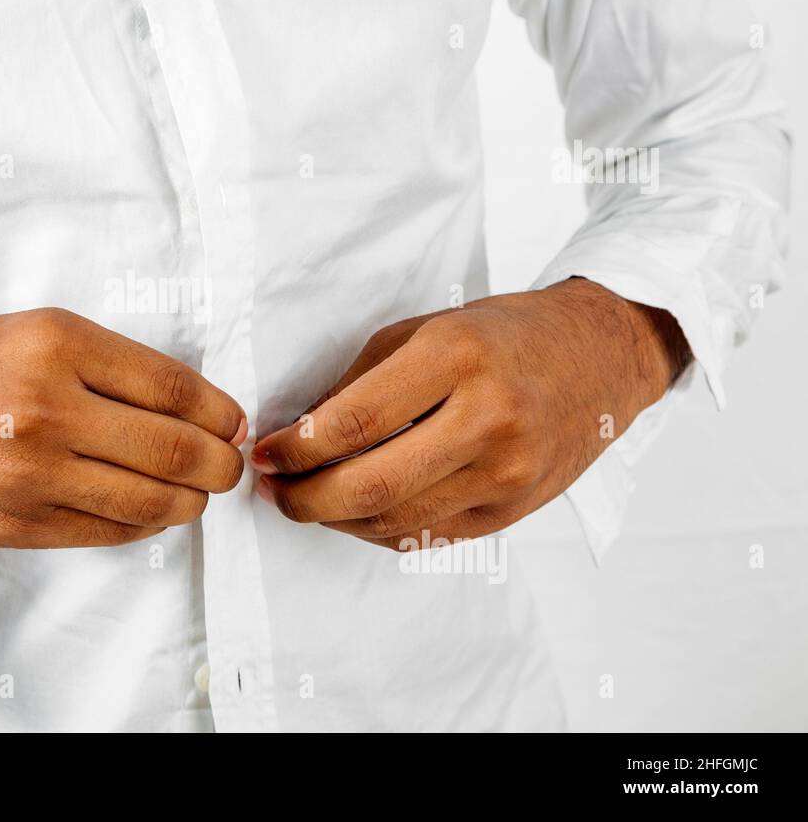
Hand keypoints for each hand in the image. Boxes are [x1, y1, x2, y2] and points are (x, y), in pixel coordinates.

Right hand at [0, 308, 246, 547]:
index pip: (176, 388)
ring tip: (197, 492)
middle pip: (176, 451)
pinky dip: (146, 524)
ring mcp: (30, 473)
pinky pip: (109, 532)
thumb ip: (110, 367)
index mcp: (56, 345)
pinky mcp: (16, 522)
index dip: (222, 413)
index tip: (234, 423)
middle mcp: (45, 408)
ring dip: (192, 502)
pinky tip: (150, 509)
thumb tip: (198, 409)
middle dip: (222, 466)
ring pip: (152, 502)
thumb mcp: (32, 333)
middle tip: (229, 465)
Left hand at [250, 278, 689, 549]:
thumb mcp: (428, 329)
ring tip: (306, 499)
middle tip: (274, 491)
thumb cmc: (505, 336)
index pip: (354, 421)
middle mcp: (487, 418)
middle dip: (305, 498)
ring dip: (335, 519)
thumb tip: (298, 432)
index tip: (264, 453)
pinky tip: (355, 511)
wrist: (601, 358)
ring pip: (394, 521)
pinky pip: (426, 536)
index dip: (296, 448)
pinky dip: (377, 529)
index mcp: (457, 357)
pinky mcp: (513, 511)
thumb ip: (362, 381)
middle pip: (370, 485)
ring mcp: (506, 473)